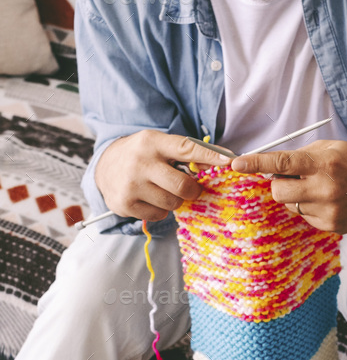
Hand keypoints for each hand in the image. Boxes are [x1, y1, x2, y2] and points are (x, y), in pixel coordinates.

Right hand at [95, 130, 231, 220]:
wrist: (104, 167)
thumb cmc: (142, 156)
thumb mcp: (159, 145)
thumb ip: (185, 153)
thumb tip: (221, 162)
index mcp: (152, 142)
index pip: (186, 148)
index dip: (209, 156)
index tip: (229, 162)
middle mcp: (140, 163)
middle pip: (182, 186)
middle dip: (192, 190)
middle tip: (190, 188)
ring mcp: (131, 186)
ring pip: (172, 204)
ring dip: (174, 200)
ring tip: (162, 190)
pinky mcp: (125, 205)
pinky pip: (158, 216)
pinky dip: (160, 211)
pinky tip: (150, 199)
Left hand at [231, 139, 346, 233]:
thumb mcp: (332, 148)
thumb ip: (302, 157)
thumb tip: (272, 167)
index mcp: (324, 162)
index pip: (282, 164)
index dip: (256, 164)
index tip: (236, 164)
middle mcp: (325, 188)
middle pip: (279, 192)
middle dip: (279, 185)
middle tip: (292, 178)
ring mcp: (328, 210)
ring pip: (291, 206)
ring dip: (297, 197)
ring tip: (319, 188)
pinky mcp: (332, 226)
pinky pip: (305, 218)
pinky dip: (310, 208)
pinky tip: (329, 201)